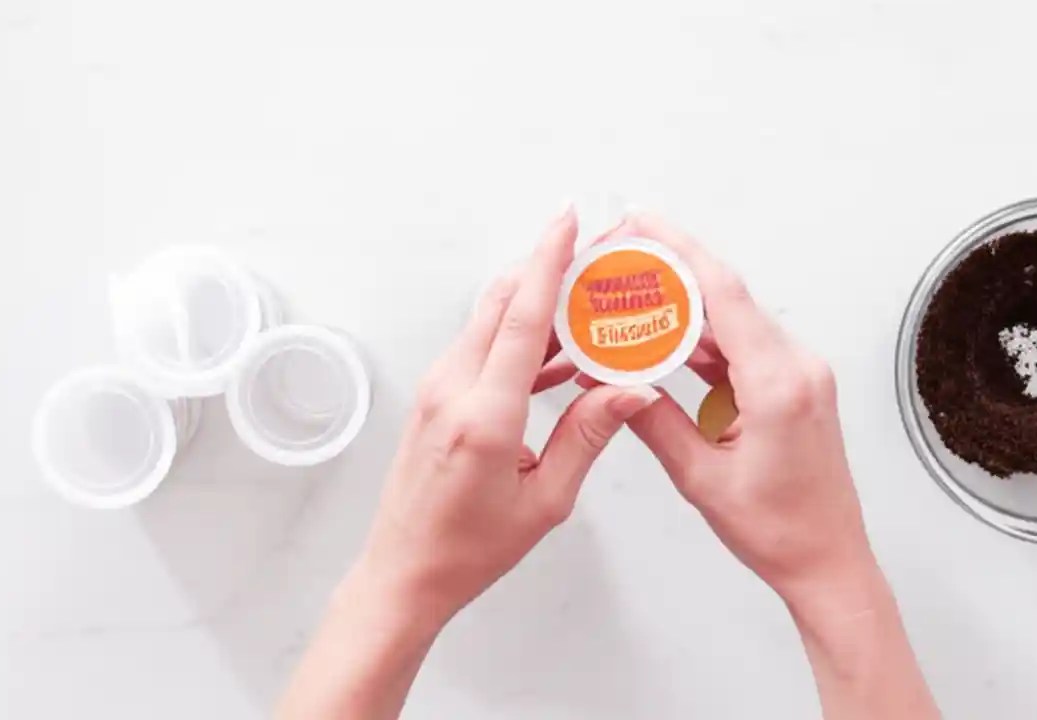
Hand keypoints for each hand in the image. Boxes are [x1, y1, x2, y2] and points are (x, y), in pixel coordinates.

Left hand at [362, 206, 658, 625]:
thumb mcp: (546, 501)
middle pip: (501, 304)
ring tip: (586, 302)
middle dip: (545, 267)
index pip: (521, 318)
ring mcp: (438, 391)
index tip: (567, 221)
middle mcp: (453, 391)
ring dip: (534, 303)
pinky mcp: (436, 398)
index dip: (547, 262)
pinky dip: (519, 338)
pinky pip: (481, 349)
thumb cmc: (469, 549)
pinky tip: (558, 354)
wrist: (404, 572)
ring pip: (490, 323)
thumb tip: (631, 391)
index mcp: (485, 416)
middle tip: (590, 250)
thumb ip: (588, 436)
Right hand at [604, 214, 874, 605]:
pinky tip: (665, 341)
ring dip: (685, 309)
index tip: (643, 223)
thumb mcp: (701, 479)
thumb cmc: (781, 531)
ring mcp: (802, 374)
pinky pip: (745, 347)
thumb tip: (614, 383)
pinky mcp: (796, 385)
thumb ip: (655, 422)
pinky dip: (704, 341)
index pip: (724, 295)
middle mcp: (799, 368)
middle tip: (622, 258)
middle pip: (728, 298)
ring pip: (734, 321)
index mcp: (779, 386)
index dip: (680, 250)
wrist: (829, 560)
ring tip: (631, 299)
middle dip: (672, 272)